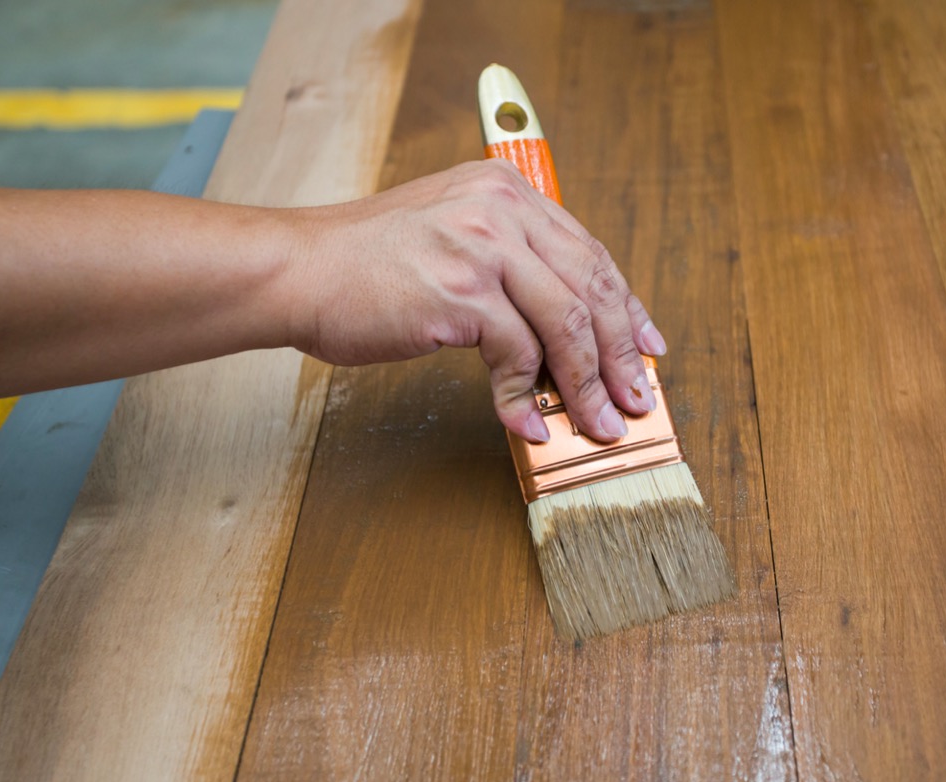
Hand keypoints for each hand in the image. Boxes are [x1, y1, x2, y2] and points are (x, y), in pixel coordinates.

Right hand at [282, 160, 667, 442]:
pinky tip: (524, 425)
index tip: (647, 345)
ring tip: (597, 424)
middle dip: (622, 354)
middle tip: (636, 398)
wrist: (299, 270)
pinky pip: (518, 358)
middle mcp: (502, 210)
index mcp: (505, 192)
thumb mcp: (448, 234)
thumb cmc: (364, 262)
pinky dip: (525, 400)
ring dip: (586, 387)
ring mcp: (483, 249)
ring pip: (567, 327)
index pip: (589, 253)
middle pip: (592, 289)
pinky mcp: (462, 294)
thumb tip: (557, 334)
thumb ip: (506, 265)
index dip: (627, 307)